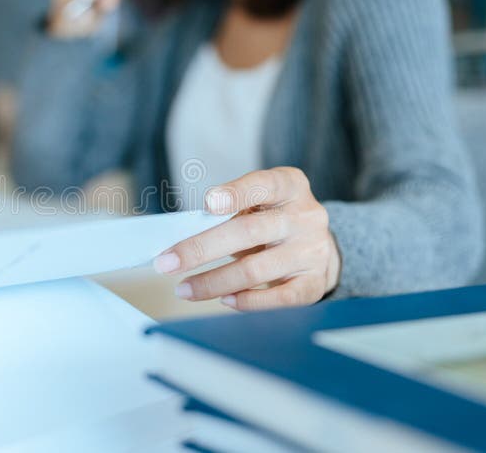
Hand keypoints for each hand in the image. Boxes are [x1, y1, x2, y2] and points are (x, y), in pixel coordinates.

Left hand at [154, 167, 340, 310]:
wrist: (318, 248)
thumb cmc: (272, 221)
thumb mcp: (258, 205)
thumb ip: (229, 214)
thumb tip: (181, 243)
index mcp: (290, 186)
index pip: (262, 184)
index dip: (235, 193)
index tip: (207, 204)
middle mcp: (305, 216)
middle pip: (248, 232)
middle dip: (201, 249)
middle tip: (167, 262)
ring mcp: (312, 250)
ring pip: (255, 270)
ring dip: (212, 282)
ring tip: (184, 289)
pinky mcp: (314, 283)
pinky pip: (278, 298)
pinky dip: (247, 301)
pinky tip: (224, 300)